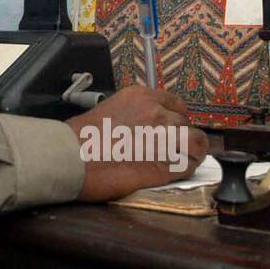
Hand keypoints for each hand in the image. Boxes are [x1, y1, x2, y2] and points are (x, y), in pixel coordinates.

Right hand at [65, 85, 208, 201]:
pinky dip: (186, 169)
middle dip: (181, 136)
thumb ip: (133, 114)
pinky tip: (173, 172)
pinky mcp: (166, 164)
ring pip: (197, 143)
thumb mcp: (109, 109)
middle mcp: (156, 113)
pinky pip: (190, 166)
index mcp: (141, 96)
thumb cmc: (81, 138)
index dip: (175, 119)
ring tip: (178, 160)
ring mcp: (164, 138)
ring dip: (190, 152)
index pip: (176, 104)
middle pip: (186, 124)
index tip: (171, 128)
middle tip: (168, 147)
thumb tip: (144, 127)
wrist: (72, 157)